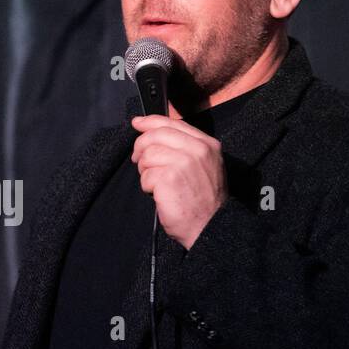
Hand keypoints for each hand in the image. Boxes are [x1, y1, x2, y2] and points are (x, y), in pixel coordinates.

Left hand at [130, 113, 227, 248]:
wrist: (211, 226)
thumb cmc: (204, 200)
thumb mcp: (204, 165)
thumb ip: (185, 147)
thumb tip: (153, 133)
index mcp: (207, 144)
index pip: (172, 123)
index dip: (150, 122)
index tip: (137, 123)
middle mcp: (198, 149)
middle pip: (155, 136)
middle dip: (141, 148)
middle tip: (138, 161)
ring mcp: (184, 162)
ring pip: (148, 155)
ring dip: (146, 171)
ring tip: (158, 184)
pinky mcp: (169, 177)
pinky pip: (146, 175)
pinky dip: (147, 186)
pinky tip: (160, 195)